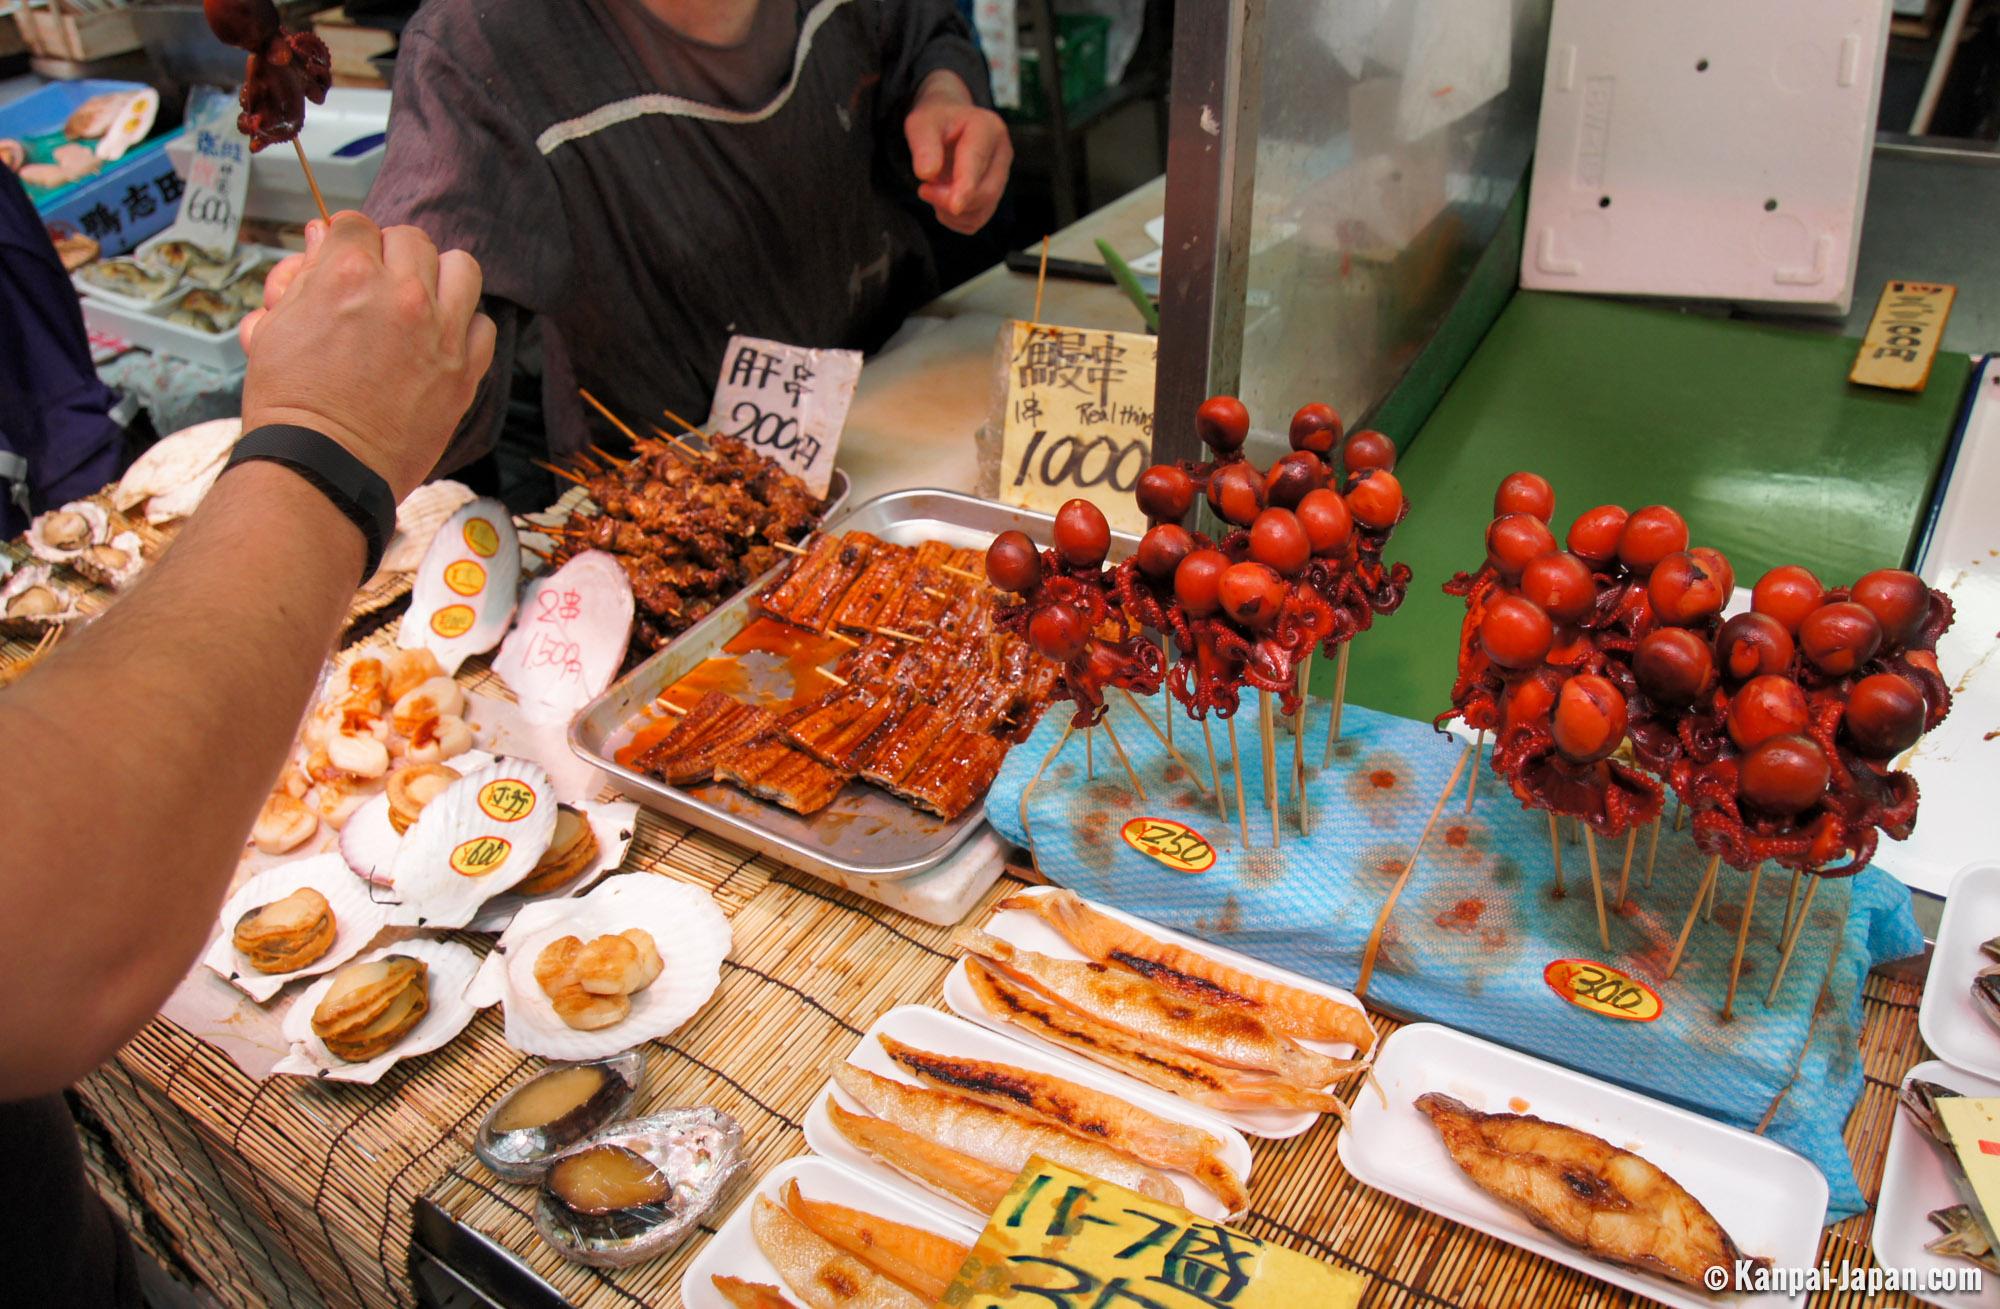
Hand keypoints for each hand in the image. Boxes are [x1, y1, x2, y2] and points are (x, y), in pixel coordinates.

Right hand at [239, 211, 495, 500]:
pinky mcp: (465, 368)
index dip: (346, 243)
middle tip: (377, 287)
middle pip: (410, 239)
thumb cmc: (290, 402)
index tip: (345, 265)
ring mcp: (440, 330)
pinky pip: (482, 324)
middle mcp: (401, 292)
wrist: (325, 466)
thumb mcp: (276, 328)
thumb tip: (320, 233)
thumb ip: (302, 277)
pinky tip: (439, 343)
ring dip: (439, 278)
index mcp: (347, 274)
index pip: (356, 224)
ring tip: (418, 303)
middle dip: (391, 257)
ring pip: (460, 266)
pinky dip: (464, 327)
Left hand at [904, 71, 1010, 234]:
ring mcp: (1001, 177)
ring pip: (982, 212)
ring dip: (951, 213)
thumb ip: (924, 146)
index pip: (978, 162)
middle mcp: (1002, 153)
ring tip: (932, 190)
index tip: (954, 206)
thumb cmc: (936, 123)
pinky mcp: (995, 195)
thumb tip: (927, 174)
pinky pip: (976, 220)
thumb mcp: (921, 124)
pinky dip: (955, 220)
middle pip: (986, 192)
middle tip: (923, 189)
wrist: (948, 126)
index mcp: (987, 128)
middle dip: (951, 201)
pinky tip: (942, 201)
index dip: (967, 187)